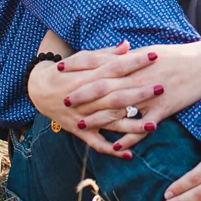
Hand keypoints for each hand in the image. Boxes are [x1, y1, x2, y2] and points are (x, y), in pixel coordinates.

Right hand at [28, 41, 156, 157]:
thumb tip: (128, 45)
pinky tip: (129, 154)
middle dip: (139, 93)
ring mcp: (84, 116)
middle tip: (161, 87)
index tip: (154, 57)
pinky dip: (112, 150)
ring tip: (154, 124)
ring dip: (132, 125)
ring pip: (110, 122)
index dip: (134, 62)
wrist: (38, 89)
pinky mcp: (80, 131)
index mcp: (88, 77)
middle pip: (116, 95)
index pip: (115, 68)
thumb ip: (106, 55)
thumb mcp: (81, 59)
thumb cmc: (65, 71)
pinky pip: (96, 143)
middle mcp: (87, 98)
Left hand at [55, 42, 200, 134]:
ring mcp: (151, 94)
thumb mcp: (151, 50)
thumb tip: (114, 53)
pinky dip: (129, 137)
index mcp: (134, 61)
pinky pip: (144, 126)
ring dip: (99, 118)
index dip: (79, 67)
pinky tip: (116, 147)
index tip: (60, 70)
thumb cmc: (179, 56)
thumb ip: (130, 56)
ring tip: (82, 125)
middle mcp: (139, 76)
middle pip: (105, 86)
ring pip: (120, 108)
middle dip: (83, 95)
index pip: (100, 64)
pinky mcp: (164, 108)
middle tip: (64, 102)